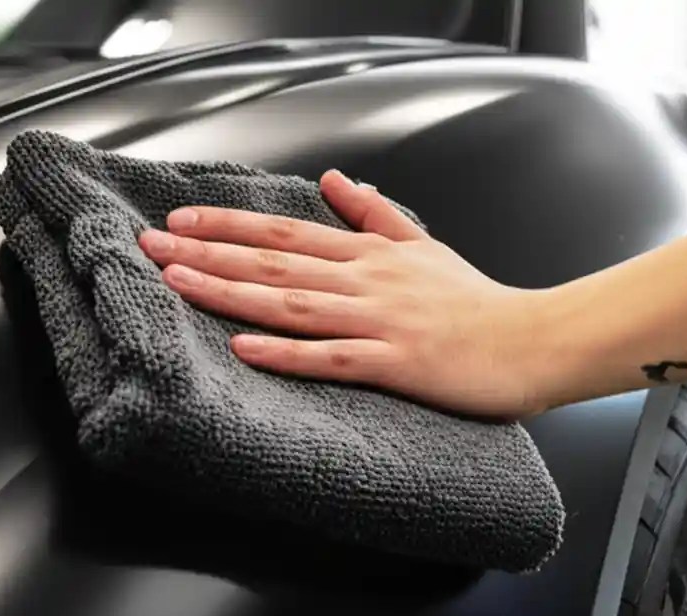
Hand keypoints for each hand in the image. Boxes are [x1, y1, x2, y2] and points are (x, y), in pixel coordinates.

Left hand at [137, 170, 555, 418]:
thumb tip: (336, 181)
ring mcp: (381, 321)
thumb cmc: (479, 302)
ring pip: (292, 302)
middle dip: (209, 252)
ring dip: (231, 291)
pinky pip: (332, 357)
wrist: (533, 341)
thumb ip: (376, 215)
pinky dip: (285, 351)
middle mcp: (368, 281)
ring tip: (179, 282)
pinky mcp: (397, 363)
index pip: (288, 231)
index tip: (181, 219)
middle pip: (276, 260)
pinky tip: (243, 345)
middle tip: (153, 246)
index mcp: (372, 255)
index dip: (230, 224)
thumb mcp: (425, 247)